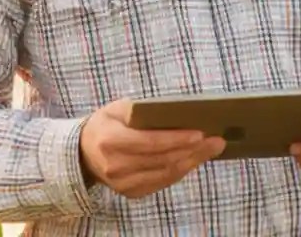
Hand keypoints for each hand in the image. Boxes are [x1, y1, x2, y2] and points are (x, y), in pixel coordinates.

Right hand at [79, 98, 225, 198]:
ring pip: (166, 173)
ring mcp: (123, 183)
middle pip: (162, 159)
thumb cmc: (106, 124)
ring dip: (192, 161)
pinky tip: (195, 159)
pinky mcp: (131, 192)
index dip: (176, 138)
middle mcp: (115, 165)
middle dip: (193, 150)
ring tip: (212, 148)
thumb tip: (176, 112)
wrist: (83, 153)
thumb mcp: (117, 108)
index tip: (200, 132)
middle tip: (217, 140)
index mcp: (110, 140)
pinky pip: (162, 182)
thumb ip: (141, 109)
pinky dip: (181, 170)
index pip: (149, 142)